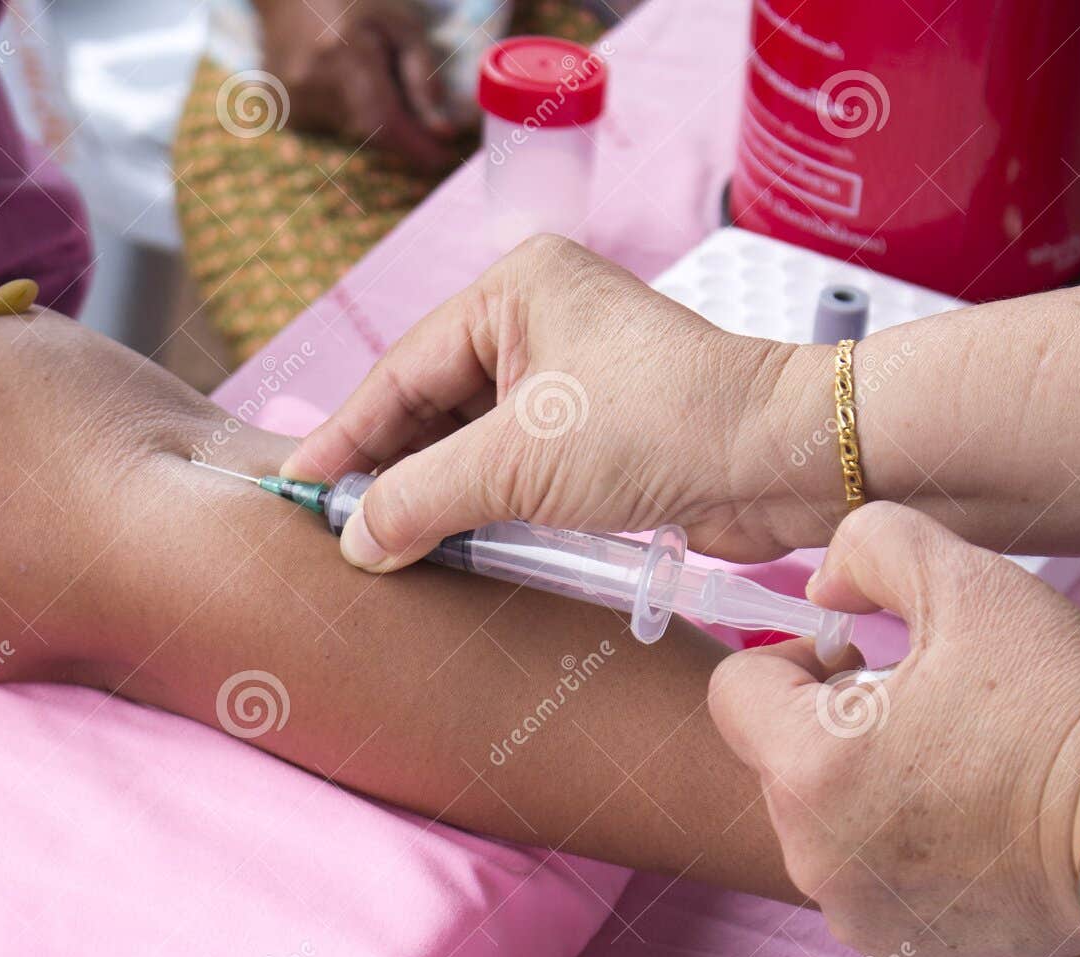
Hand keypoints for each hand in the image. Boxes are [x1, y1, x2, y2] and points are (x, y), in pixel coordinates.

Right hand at [257, 0, 457, 167]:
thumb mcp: (400, 22)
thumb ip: (424, 73)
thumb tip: (443, 129)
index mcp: (342, 56)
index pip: (385, 124)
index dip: (417, 149)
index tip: (443, 158)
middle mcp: (310, 86)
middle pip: (372, 134)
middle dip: (400, 130)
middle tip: (411, 104)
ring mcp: (292, 104)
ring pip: (353, 136)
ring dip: (372, 120)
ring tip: (365, 77)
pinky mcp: (285, 116)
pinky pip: (332, 131)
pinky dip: (348, 117)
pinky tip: (340, 83)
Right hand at [281, 235, 810, 568]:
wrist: (784, 459)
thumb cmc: (662, 428)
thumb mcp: (519, 462)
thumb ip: (422, 497)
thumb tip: (356, 539)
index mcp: (514, 291)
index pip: (401, 371)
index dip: (344, 435)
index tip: (295, 485)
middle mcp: (538, 321)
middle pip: (432, 403)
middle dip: (385, 467)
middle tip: (330, 526)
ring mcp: (570, 375)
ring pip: (471, 437)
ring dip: (430, 491)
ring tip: (374, 543)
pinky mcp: (597, 428)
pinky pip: (512, 463)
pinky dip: (477, 501)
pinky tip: (440, 539)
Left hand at [707, 501, 1079, 956]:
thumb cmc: (1059, 705)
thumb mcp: (968, 582)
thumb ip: (869, 548)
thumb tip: (822, 588)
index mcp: (807, 766)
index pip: (734, 692)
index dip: (792, 659)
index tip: (856, 660)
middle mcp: (812, 853)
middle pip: (775, 758)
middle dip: (829, 724)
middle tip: (920, 709)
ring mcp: (853, 910)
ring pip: (816, 817)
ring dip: (858, 784)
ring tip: (947, 764)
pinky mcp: (897, 947)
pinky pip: (859, 875)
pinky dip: (891, 846)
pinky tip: (961, 820)